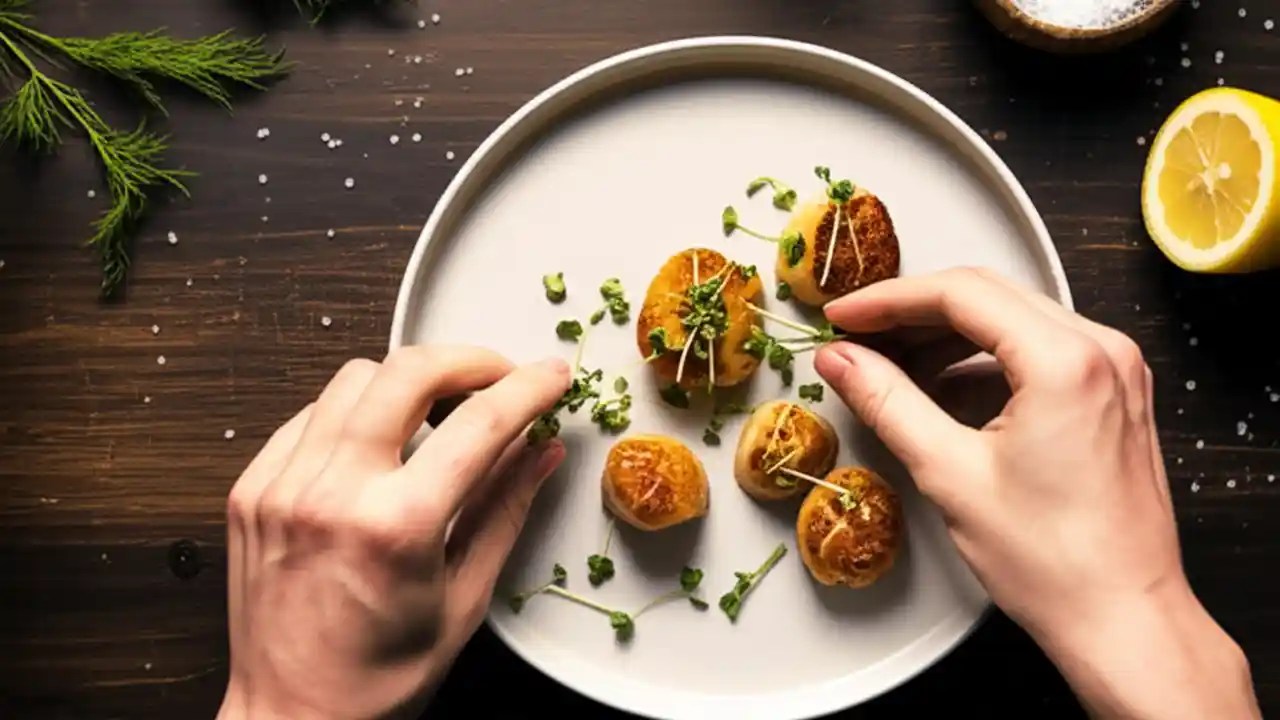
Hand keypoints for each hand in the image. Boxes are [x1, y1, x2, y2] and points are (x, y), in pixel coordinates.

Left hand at [217, 347, 569, 719]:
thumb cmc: (377, 680)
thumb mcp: (464, 598)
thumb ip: (505, 510)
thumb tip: (541, 451)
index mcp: (395, 527)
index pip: (478, 423)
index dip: (527, 388)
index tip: (551, 376)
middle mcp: (331, 493)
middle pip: (407, 371)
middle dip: (467, 360)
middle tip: (498, 378)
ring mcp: (282, 486)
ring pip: (353, 378)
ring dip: (407, 380)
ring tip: (439, 410)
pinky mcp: (251, 489)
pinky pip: (308, 415)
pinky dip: (353, 412)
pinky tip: (379, 441)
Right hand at [815, 268, 1259, 719]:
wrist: (1125, 619)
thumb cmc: (1053, 562)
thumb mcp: (950, 474)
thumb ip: (888, 402)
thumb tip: (840, 359)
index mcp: (1067, 361)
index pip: (961, 293)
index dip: (889, 299)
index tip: (842, 317)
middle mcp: (1103, 349)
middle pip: (989, 294)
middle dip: (914, 311)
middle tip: (856, 337)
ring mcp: (1117, 370)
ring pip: (1014, 318)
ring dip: (948, 334)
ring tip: (890, 364)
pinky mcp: (1116, 394)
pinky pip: (1040, 349)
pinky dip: (985, 360)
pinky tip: (942, 389)